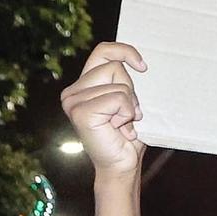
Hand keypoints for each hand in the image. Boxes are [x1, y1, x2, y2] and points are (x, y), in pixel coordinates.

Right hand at [60, 42, 148, 177]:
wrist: (122, 164)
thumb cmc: (128, 134)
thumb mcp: (129, 100)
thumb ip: (125, 80)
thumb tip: (140, 62)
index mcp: (83, 84)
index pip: (103, 51)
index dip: (125, 52)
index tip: (143, 68)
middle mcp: (72, 91)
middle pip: (114, 67)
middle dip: (130, 90)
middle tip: (126, 115)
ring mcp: (73, 101)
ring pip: (120, 85)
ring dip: (130, 106)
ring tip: (122, 124)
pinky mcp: (81, 112)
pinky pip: (119, 99)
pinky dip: (127, 114)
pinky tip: (121, 129)